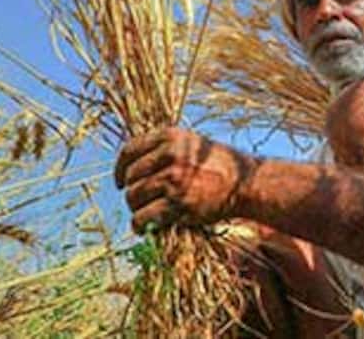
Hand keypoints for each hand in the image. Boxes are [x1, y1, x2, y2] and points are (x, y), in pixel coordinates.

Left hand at [114, 128, 257, 233]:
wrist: (243, 183)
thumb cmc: (216, 165)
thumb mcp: (190, 144)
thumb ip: (162, 149)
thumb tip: (129, 166)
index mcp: (169, 136)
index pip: (129, 151)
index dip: (120, 168)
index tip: (120, 181)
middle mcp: (170, 155)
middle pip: (130, 177)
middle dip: (132, 192)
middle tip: (142, 201)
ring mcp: (174, 179)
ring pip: (134, 197)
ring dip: (136, 209)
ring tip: (145, 213)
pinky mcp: (178, 204)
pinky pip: (143, 217)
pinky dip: (139, 225)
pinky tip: (143, 227)